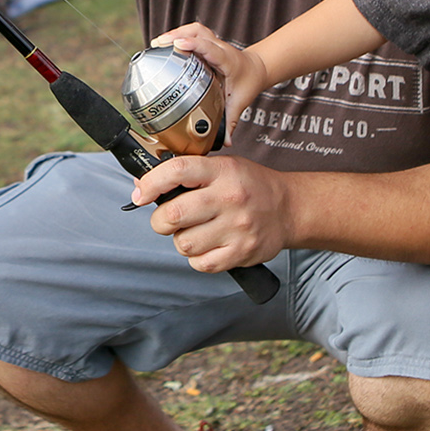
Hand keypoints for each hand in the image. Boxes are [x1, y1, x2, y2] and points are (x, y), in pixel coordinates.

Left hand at [129, 154, 289, 273]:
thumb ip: (185, 174)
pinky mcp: (241, 252)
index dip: (150, 183)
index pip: (177, 171)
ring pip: (184, 243)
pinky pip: (200, 263)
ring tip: (194, 232)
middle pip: (174, 214)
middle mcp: (230, 198)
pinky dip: (197, 258)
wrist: (289, 208)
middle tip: (168, 220)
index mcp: (222, 171)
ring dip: (181, 240)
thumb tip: (141, 186)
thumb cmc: (249, 186)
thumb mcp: (222, 167)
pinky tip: (207, 245)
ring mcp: (237, 228)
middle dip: (161, 221)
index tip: (140, 194)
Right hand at [152, 22, 266, 138]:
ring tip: (157, 43)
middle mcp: (220, 47)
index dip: (194, 44)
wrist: (257, 68)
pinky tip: (165, 43)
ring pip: (194, 29)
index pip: (210, 48)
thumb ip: (230, 121)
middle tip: (158, 45)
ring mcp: (214, 41)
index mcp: (227, 60)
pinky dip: (178, 34)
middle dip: (178, 36)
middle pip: (199, 33)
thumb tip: (225, 141)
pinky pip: (192, 32)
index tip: (178, 45)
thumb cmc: (248, 83)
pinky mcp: (208, 40)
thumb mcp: (240, 102)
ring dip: (176, 32)